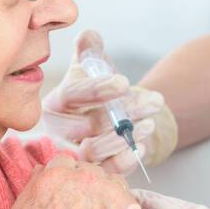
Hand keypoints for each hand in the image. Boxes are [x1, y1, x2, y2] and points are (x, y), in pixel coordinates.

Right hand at [0, 155, 141, 208]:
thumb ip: (27, 188)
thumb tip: (40, 171)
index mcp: (54, 175)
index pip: (63, 163)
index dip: (64, 180)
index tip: (64, 197)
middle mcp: (84, 178)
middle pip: (88, 170)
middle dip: (84, 186)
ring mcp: (111, 192)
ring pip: (110, 181)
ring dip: (104, 194)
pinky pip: (128, 200)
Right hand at [40, 31, 176, 175]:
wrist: (110, 119)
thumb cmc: (98, 92)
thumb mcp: (93, 67)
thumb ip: (90, 51)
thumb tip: (90, 36)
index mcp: (56, 102)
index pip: (72, 94)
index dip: (97, 89)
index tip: (124, 82)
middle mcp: (59, 131)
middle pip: (85, 126)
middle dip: (121, 115)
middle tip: (153, 103)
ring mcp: (74, 154)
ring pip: (94, 152)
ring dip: (125, 138)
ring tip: (149, 123)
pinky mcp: (92, 172)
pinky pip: (106, 172)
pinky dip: (126, 161)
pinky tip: (141, 146)